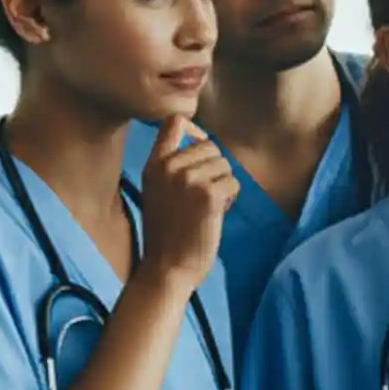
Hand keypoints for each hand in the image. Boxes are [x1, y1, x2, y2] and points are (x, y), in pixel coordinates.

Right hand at [138, 115, 238, 290]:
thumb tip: (201, 138)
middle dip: (214, 169)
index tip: (198, 145)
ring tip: (206, 207)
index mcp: (154, 164)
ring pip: (225, 165)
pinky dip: (230, 199)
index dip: (194, 128)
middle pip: (211, 146)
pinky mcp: (209, 195)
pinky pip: (233, 183)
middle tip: (202, 196)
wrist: (168, 267)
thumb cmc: (167, 232)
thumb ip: (173, 165)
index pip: (174, 122)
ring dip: (223, 185)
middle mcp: (170, 167)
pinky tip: (214, 215)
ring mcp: (189, 179)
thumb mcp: (158, 190)